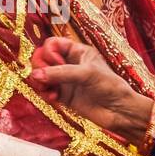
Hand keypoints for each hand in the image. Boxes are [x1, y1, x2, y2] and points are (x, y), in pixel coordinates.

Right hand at [27, 37, 152, 142]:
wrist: (119, 111)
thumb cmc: (110, 87)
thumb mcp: (87, 74)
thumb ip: (61, 73)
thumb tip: (35, 75)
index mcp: (77, 51)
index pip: (52, 44)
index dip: (49, 52)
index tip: (58, 62)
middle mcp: (68, 63)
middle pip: (41, 58)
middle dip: (40, 67)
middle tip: (46, 77)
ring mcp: (64, 80)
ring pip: (40, 75)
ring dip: (39, 82)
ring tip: (47, 90)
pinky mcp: (62, 95)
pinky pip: (44, 90)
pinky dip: (44, 93)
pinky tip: (52, 98)